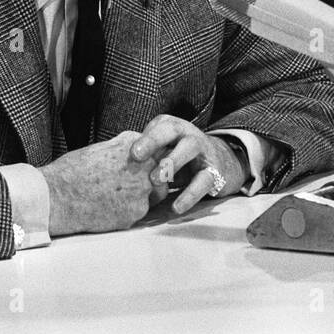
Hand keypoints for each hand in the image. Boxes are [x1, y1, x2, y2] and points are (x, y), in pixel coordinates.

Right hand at [39, 132, 167, 236]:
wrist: (57, 196)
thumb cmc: (71, 171)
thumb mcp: (101, 148)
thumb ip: (124, 151)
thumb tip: (135, 155)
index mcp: (134, 143)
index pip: (157, 151)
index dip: (150, 163)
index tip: (142, 169)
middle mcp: (144, 163)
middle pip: (162, 172)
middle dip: (153, 180)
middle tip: (132, 186)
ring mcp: (142, 188)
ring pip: (156, 195)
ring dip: (145, 197)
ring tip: (119, 198)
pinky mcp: (136, 211)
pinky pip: (141, 212)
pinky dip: (130, 212)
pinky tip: (110, 210)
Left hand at [129, 115, 247, 214]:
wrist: (218, 162)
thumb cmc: (178, 156)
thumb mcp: (163, 150)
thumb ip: (144, 153)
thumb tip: (115, 164)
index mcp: (173, 127)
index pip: (159, 126)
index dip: (146, 137)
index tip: (132, 153)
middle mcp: (188, 134)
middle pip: (173, 130)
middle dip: (154, 142)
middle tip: (137, 158)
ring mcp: (202, 151)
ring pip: (190, 149)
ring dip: (172, 162)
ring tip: (155, 180)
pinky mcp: (214, 172)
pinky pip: (203, 182)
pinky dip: (189, 195)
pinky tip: (176, 208)